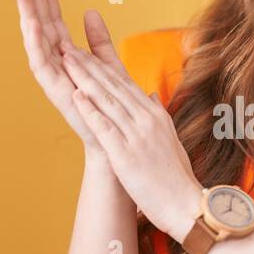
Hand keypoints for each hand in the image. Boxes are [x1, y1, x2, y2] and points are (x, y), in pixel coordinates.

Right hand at [11, 0, 109, 162]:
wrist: (113, 141)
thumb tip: (90, 11)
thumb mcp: (107, 65)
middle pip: (39, 23)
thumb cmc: (110, 107)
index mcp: (67, 55)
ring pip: (35, 39)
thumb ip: (98, 40)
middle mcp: (55, 63)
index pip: (53, 18)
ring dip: (27, 14)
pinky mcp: (54, 90)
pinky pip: (41, 63)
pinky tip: (32, 24)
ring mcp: (53, 76)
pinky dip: (36, 43)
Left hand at [57, 30, 203, 239]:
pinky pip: (105, 127)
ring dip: (85, 79)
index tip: (85, 52)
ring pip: (107, 100)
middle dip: (88, 65)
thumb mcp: (171, 140)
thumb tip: (152, 96)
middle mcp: (147, 121)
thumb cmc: (178, 179)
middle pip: (113, 86)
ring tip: (66, 61)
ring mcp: (136, 136)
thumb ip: (160, 116)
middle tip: (67, 47)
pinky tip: (75, 96)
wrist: (187, 206)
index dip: (102, 67)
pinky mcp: (126, 154)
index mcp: (156, 116)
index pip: (125, 85)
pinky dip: (90, 110)